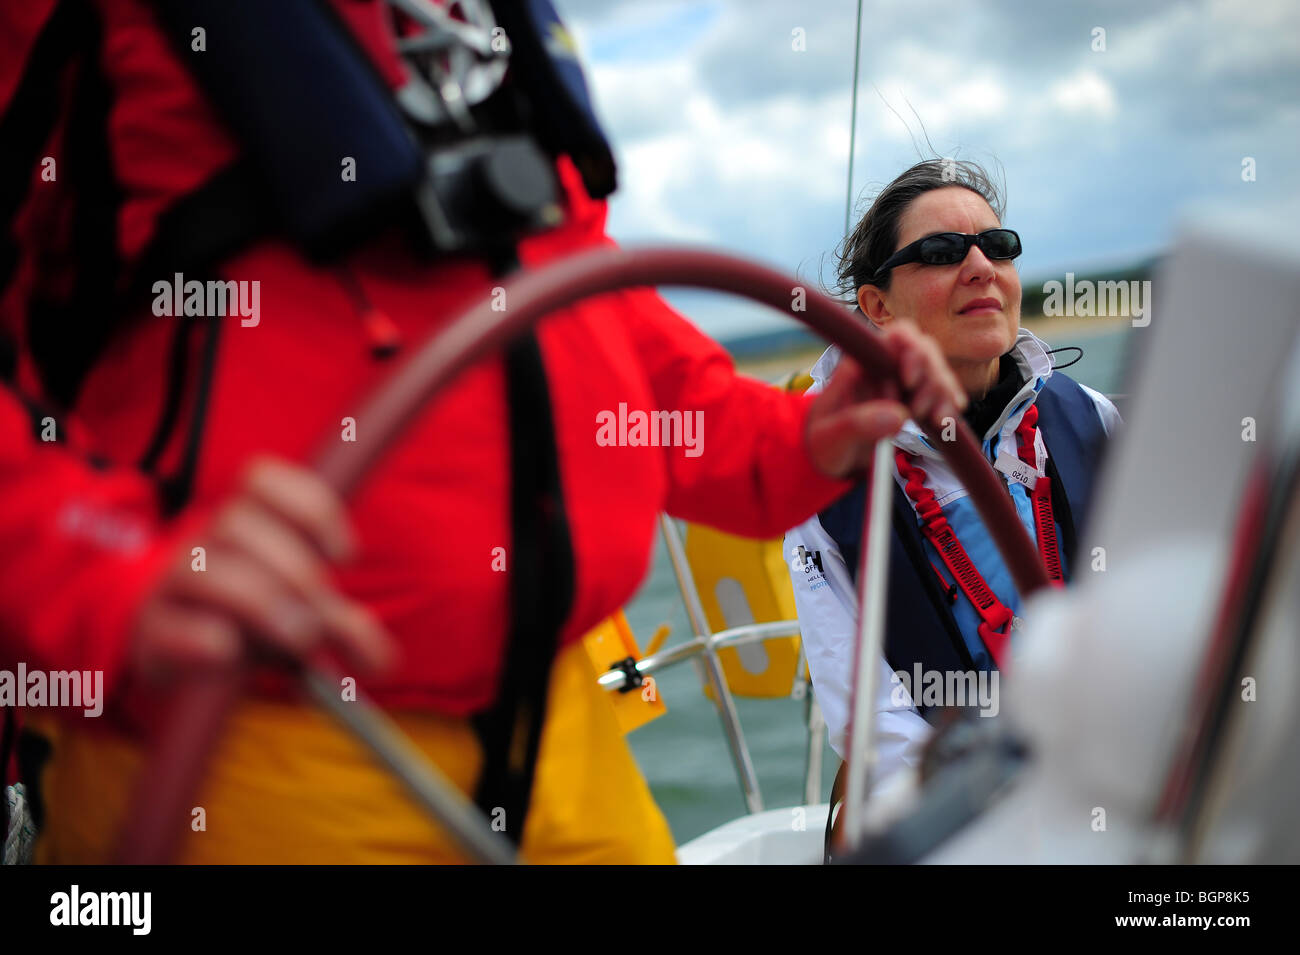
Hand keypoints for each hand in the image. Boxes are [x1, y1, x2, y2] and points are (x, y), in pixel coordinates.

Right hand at [129, 457, 394, 681]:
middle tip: (321, 614)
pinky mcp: (151, 632)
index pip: (262, 479)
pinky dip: (203, 636)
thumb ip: (346, 628)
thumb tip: (384, 662)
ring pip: (200, 570)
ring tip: (299, 639)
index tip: (346, 557)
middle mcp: (202, 542)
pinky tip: (231, 652)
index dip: (310, 508)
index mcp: (241, 519)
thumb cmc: (248, 614)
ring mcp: (170, 585)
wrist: (171, 644)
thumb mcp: (303, 613)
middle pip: (234, 523)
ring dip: (259, 601)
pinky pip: (166, 624)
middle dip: (291, 567)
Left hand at [806, 323, 966, 478]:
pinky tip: (947, 421)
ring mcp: (902, 383)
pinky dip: (948, 406)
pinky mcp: (913, 401)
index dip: (912, 351)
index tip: (910, 381)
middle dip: (932, 377)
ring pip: (937, 371)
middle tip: (919, 412)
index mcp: (862, 363)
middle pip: (925, 350)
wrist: (826, 458)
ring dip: (941, 394)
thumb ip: (857, 425)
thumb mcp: (829, 437)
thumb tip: (899, 416)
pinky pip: (940, 395)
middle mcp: (885, 367)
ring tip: (933, 422)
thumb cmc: (821, 443)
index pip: (898, 335)